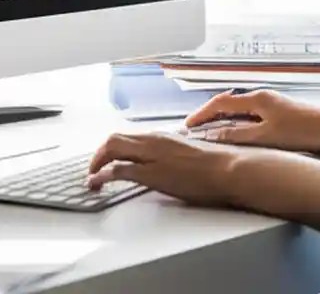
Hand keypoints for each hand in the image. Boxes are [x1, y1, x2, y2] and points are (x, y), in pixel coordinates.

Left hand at [85, 132, 247, 206]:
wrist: (228, 169)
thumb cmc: (217, 164)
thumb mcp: (190, 152)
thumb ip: (173, 154)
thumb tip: (167, 162)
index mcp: (162, 136)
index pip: (129, 137)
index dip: (114, 148)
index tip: (108, 158)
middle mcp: (153, 141)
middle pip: (114, 139)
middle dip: (100, 153)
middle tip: (94, 168)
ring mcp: (150, 156)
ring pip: (111, 149)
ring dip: (96, 163)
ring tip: (91, 177)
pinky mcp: (151, 173)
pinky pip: (117, 171)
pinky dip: (101, 176)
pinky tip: (96, 183)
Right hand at [184, 89, 319, 152]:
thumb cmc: (305, 132)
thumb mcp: (265, 137)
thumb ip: (237, 136)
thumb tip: (214, 136)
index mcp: (257, 99)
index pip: (220, 103)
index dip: (201, 115)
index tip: (188, 126)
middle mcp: (263, 97)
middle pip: (229, 103)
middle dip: (210, 116)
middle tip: (196, 130)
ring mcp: (273, 105)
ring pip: (241, 110)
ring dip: (225, 121)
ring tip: (213, 135)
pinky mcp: (282, 114)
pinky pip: (252, 116)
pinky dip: (239, 124)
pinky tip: (240, 136)